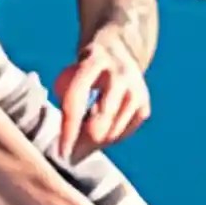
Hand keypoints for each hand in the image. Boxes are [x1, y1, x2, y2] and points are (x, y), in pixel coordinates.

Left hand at [53, 37, 150, 158]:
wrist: (119, 49)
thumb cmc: (84, 68)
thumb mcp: (71, 72)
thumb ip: (66, 98)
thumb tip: (64, 140)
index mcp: (94, 61)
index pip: (77, 99)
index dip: (68, 128)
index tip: (61, 151)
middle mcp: (120, 74)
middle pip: (101, 120)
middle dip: (83, 143)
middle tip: (69, 156)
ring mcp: (136, 89)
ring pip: (113, 131)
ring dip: (95, 142)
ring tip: (81, 140)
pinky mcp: (145, 103)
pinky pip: (124, 133)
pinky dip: (110, 138)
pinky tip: (100, 133)